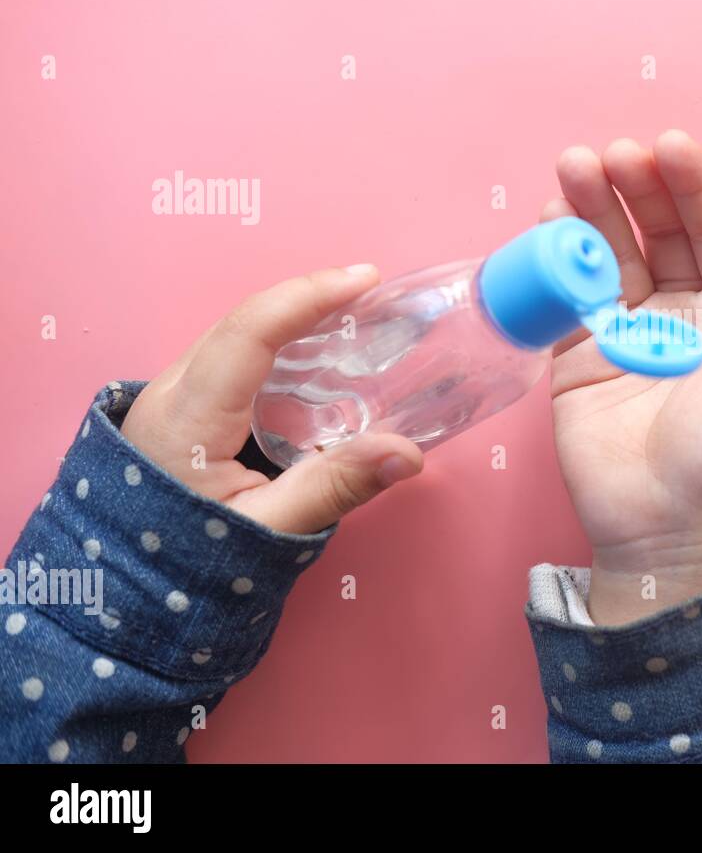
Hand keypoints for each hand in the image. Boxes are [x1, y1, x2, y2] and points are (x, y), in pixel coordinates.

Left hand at [122, 266, 423, 533]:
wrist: (126, 591)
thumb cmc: (190, 560)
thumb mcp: (269, 529)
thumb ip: (336, 486)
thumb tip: (408, 453)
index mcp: (187, 416)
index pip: (249, 331)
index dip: (308, 296)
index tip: (364, 279)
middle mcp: (171, 392)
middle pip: (246, 323)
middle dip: (311, 300)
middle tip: (374, 295)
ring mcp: (170, 397)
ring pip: (239, 337)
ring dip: (295, 322)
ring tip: (354, 318)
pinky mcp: (180, 409)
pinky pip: (233, 359)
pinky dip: (279, 349)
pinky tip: (316, 362)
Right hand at [543, 130, 701, 624]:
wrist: (663, 529)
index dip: (695, 187)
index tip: (670, 147)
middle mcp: (686, 310)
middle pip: (661, 231)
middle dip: (637, 188)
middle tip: (611, 155)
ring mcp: (630, 328)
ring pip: (612, 252)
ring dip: (593, 207)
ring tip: (573, 166)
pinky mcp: (582, 351)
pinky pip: (571, 292)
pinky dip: (561, 254)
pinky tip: (552, 218)